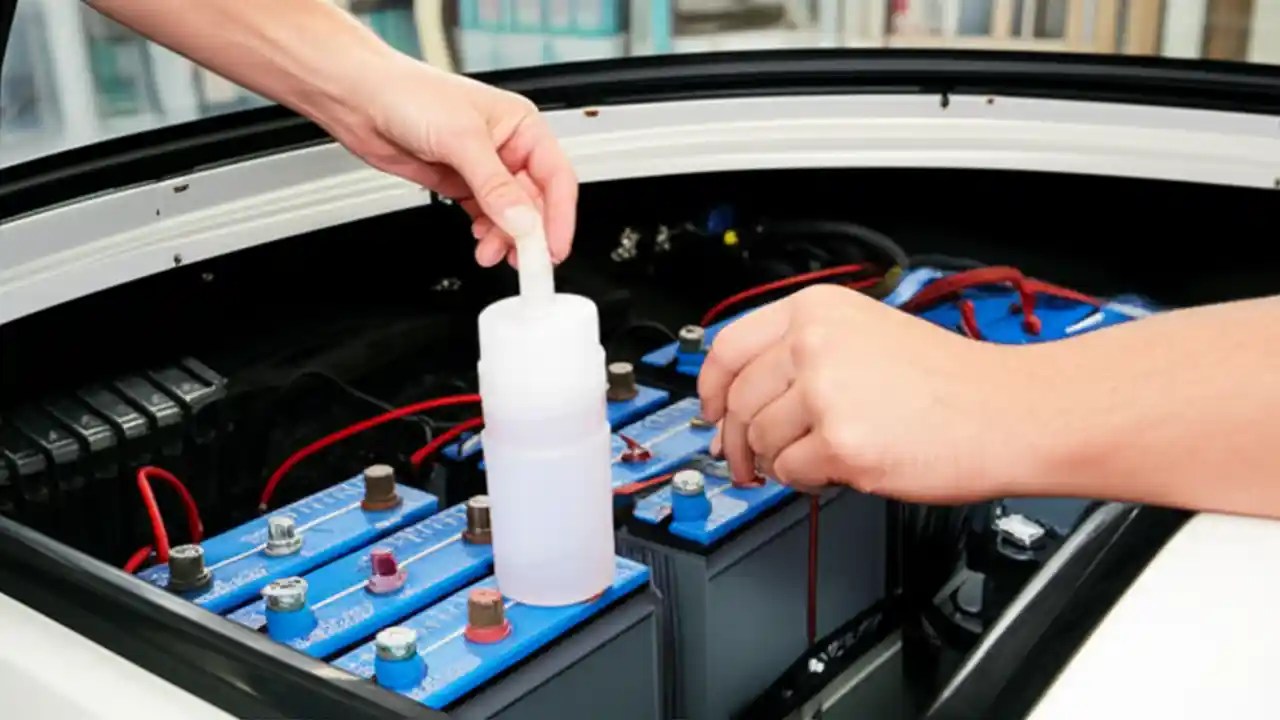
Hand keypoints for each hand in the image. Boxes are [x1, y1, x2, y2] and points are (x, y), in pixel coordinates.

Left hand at [329, 57, 576, 267]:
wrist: (360, 98)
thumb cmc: (409, 94)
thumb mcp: (462, 140)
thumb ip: (495, 186)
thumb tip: (522, 221)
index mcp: (522, 126)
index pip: (556, 178)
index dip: (559, 217)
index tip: (553, 248)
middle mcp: (507, 147)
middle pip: (535, 202)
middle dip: (529, 233)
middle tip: (523, 261)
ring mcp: (483, 168)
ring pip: (510, 214)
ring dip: (504, 237)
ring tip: (491, 253)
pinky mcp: (459, 183)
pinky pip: (485, 216)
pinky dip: (486, 232)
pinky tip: (481, 241)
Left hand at [697, 284, 1031, 502]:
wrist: (1007, 411)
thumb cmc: (949, 380)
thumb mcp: (865, 333)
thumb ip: (800, 353)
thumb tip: (739, 398)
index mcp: (816, 310)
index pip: (727, 348)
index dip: (710, 388)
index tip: (709, 410)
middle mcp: (815, 344)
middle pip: (738, 402)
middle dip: (739, 440)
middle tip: (750, 458)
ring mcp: (826, 394)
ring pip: (760, 441)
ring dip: (780, 461)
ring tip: (819, 457)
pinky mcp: (842, 444)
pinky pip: (791, 473)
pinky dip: (807, 481)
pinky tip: (838, 469)